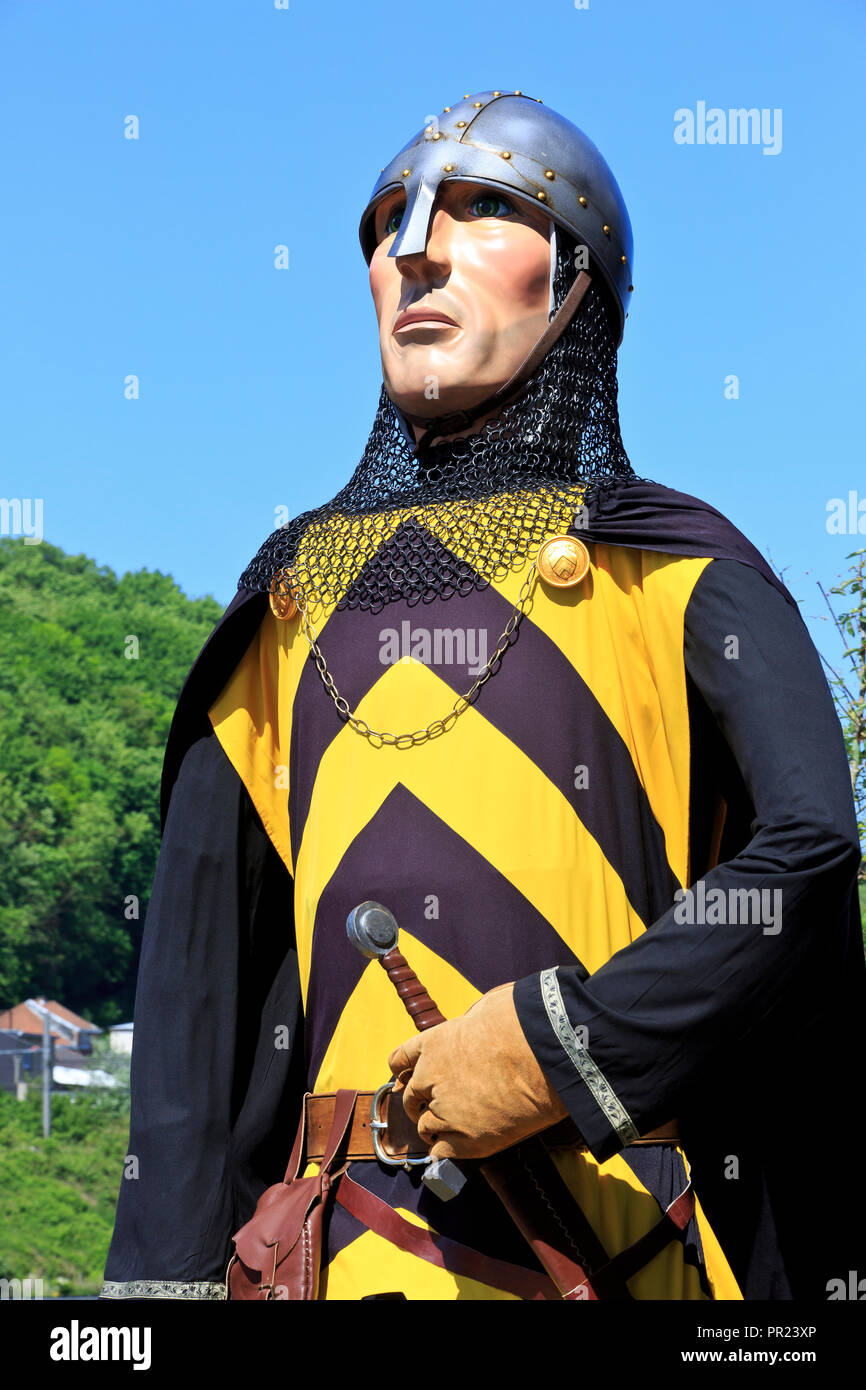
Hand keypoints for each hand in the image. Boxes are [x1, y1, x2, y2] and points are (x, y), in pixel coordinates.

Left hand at [387, 983, 567, 1160]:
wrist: (543, 1056)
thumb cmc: (522, 1025)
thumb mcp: (486, 1009)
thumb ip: (468, 1025)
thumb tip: (474, 1026)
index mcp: (433, 1043)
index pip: (399, 1060)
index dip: (405, 1070)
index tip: (410, 1077)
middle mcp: (430, 1078)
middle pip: (409, 1096)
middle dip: (418, 1101)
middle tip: (432, 1105)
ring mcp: (446, 1111)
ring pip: (424, 1126)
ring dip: (433, 1127)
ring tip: (450, 1128)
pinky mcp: (467, 1140)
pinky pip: (441, 1151)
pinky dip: (445, 1150)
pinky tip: (456, 1146)